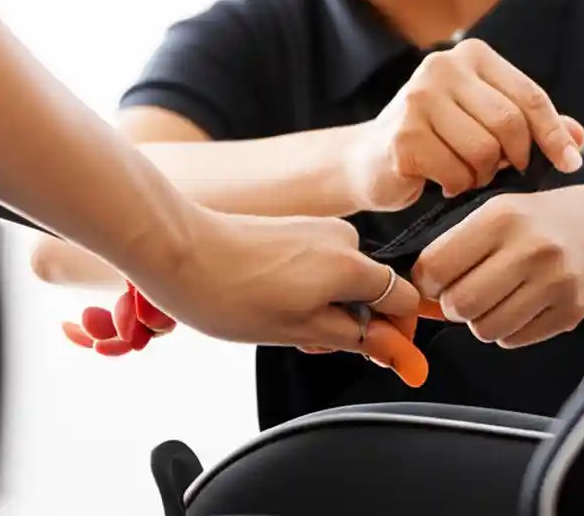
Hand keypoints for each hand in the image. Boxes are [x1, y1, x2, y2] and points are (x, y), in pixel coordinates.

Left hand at [37, 209, 430, 386]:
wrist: (178, 251)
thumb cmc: (228, 292)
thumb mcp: (301, 331)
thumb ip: (356, 338)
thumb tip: (395, 350)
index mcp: (352, 266)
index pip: (405, 300)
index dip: (398, 334)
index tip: (385, 356)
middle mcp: (343, 239)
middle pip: (373, 290)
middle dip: (355, 322)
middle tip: (313, 345)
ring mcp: (318, 229)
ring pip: (343, 279)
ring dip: (328, 307)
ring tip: (283, 323)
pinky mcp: (296, 227)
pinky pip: (321, 264)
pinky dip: (309, 288)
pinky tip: (274, 303)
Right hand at [343, 38, 583, 211]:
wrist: (368, 160)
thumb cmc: (437, 140)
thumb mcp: (486, 124)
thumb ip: (531, 126)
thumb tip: (578, 140)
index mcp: (472, 56)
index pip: (529, 95)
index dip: (554, 134)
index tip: (570, 164)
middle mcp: (442, 67)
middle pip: (510, 124)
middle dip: (514, 158)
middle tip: (500, 172)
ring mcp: (418, 99)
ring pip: (485, 151)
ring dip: (483, 175)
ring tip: (466, 173)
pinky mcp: (403, 135)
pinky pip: (456, 172)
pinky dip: (457, 185)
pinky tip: (443, 181)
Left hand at [411, 185, 583, 348]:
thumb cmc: (532, 224)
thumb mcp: (494, 215)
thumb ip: (454, 248)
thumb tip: (416, 292)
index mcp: (501, 217)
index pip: (437, 267)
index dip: (426, 282)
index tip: (434, 282)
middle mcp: (531, 248)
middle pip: (460, 305)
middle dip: (453, 306)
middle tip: (465, 294)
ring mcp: (555, 282)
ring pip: (486, 329)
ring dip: (481, 320)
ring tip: (496, 298)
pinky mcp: (571, 311)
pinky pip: (514, 340)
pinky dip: (509, 329)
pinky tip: (522, 304)